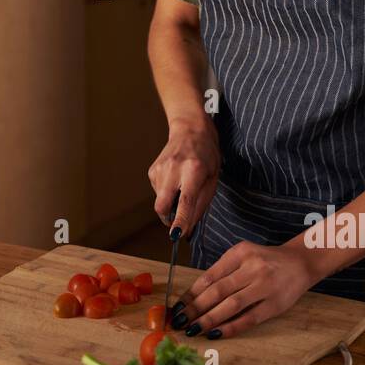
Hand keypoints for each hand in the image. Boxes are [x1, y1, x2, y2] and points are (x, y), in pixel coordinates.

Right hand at [148, 120, 219, 238]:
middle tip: (179, 220)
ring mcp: (159, 169)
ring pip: (160, 201)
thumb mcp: (212, 179)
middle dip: (168, 218)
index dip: (181, 220)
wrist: (191, 130)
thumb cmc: (206, 155)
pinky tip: (175, 181)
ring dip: (171, 203)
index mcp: (193, 170)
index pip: (185, 201)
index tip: (177, 234)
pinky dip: (166, 194)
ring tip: (183, 188)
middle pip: (162, 205)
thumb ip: (201, 205)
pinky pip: (158, 193)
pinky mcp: (152, 170)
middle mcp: (173, 169)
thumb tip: (188, 228)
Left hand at [169, 240, 315, 338]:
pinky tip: (216, 334)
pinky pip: (249, 318)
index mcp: (240, 253)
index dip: (191, 294)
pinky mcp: (275, 305)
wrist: (300, 262)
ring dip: (209, 319)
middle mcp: (252, 268)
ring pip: (231, 305)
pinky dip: (231, 328)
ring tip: (193, 330)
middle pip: (217, 291)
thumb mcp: (243, 255)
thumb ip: (222, 271)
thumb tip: (195, 295)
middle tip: (179, 321)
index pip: (209, 276)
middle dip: (195, 308)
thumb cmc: (265, 260)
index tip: (177, 307)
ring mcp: (264, 286)